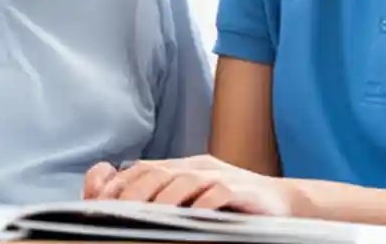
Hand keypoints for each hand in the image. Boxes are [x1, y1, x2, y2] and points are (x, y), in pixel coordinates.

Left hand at [82, 155, 292, 216]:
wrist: (285, 203)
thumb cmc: (235, 205)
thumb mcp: (196, 198)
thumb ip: (165, 195)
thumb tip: (124, 200)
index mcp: (185, 167)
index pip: (143, 168)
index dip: (119, 184)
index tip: (100, 203)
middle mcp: (200, 167)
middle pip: (158, 172)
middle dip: (132, 192)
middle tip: (116, 214)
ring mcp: (222, 177)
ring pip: (184, 181)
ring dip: (162, 200)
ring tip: (147, 218)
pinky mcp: (243, 191)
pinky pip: (219, 193)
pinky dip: (202, 204)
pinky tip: (190, 216)